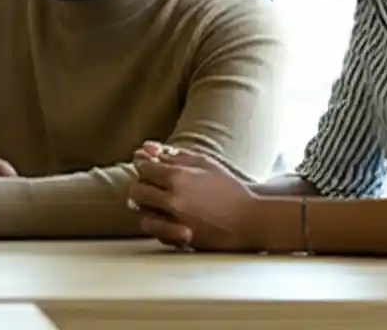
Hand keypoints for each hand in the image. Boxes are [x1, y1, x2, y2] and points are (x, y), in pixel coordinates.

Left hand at [127, 146, 262, 251]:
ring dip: (147, 207)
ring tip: (160, 203)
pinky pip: (155, 231)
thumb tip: (148, 148)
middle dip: (142, 186)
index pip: (143, 168)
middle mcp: (171, 200)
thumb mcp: (205, 163)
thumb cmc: (230, 190)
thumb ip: (175, 155)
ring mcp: (173, 221)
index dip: (144, 165)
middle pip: (137, 191)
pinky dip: (158, 224)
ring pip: (142, 214)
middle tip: (152, 185)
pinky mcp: (178, 239)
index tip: (149, 165)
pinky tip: (169, 218)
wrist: (250, 221)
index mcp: (177, 177)